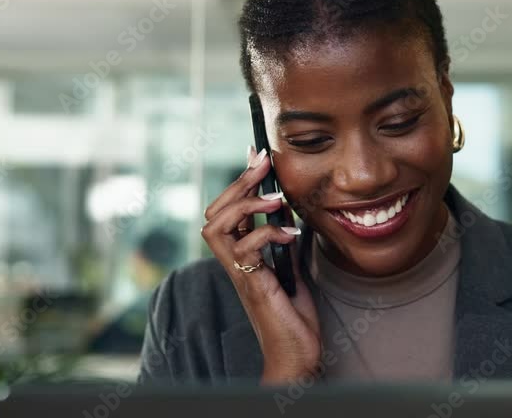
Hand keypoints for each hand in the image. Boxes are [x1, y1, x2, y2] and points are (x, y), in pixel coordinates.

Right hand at [201, 146, 321, 383]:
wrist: (296, 355)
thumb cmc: (293, 318)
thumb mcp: (292, 270)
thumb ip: (285, 244)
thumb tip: (289, 213)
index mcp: (242, 256)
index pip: (228, 210)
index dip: (240, 181)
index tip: (257, 154)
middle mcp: (235, 262)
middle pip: (215, 212)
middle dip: (238, 183)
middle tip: (264, 164)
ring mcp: (240, 274)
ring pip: (216, 227)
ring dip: (245, 205)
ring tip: (275, 200)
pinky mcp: (252, 285)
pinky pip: (245, 249)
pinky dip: (268, 234)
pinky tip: (291, 234)